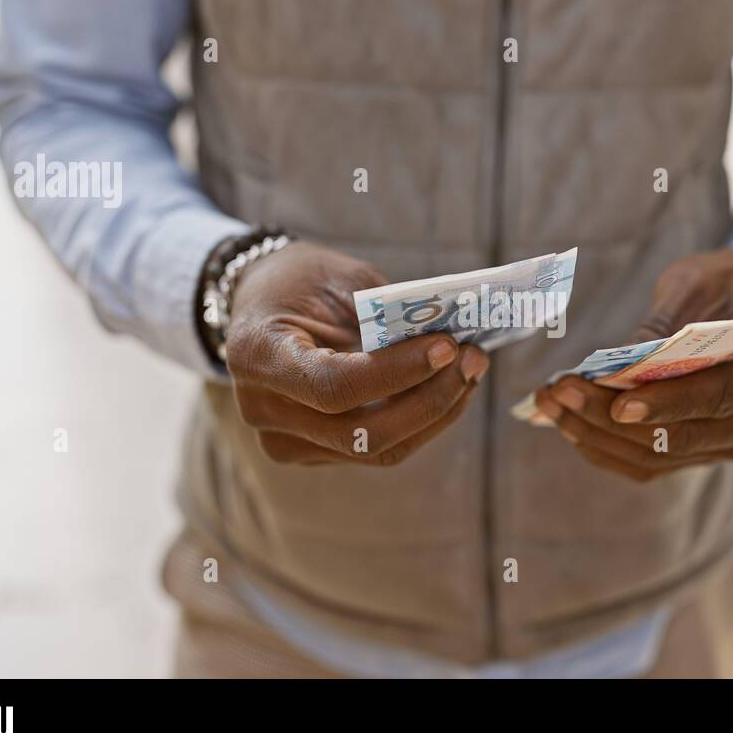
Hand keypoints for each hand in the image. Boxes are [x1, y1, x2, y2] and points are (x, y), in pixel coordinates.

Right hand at [224, 240, 488, 465]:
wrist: (261, 302)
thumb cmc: (304, 282)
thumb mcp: (342, 280)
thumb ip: (388, 314)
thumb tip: (453, 344)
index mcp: (257, 354)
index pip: (333, 385)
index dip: (397, 373)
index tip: (448, 346)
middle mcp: (262, 408)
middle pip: (359, 432)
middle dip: (429, 400)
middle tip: (474, 359)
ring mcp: (283, 439)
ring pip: (374, 448)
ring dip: (434, 414)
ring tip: (471, 371)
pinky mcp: (310, 452)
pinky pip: (373, 447)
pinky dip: (419, 422)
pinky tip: (448, 388)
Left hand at [533, 249, 732, 481]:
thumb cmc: (730, 285)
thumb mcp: (703, 281)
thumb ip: (668, 321)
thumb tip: (624, 364)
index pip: (722, 395)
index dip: (669, 401)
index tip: (618, 401)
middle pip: (682, 434)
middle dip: (612, 417)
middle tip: (559, 391)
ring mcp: (732, 445)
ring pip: (657, 456)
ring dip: (597, 433)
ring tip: (549, 400)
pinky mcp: (700, 454)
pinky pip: (646, 464)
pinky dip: (602, 446)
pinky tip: (566, 420)